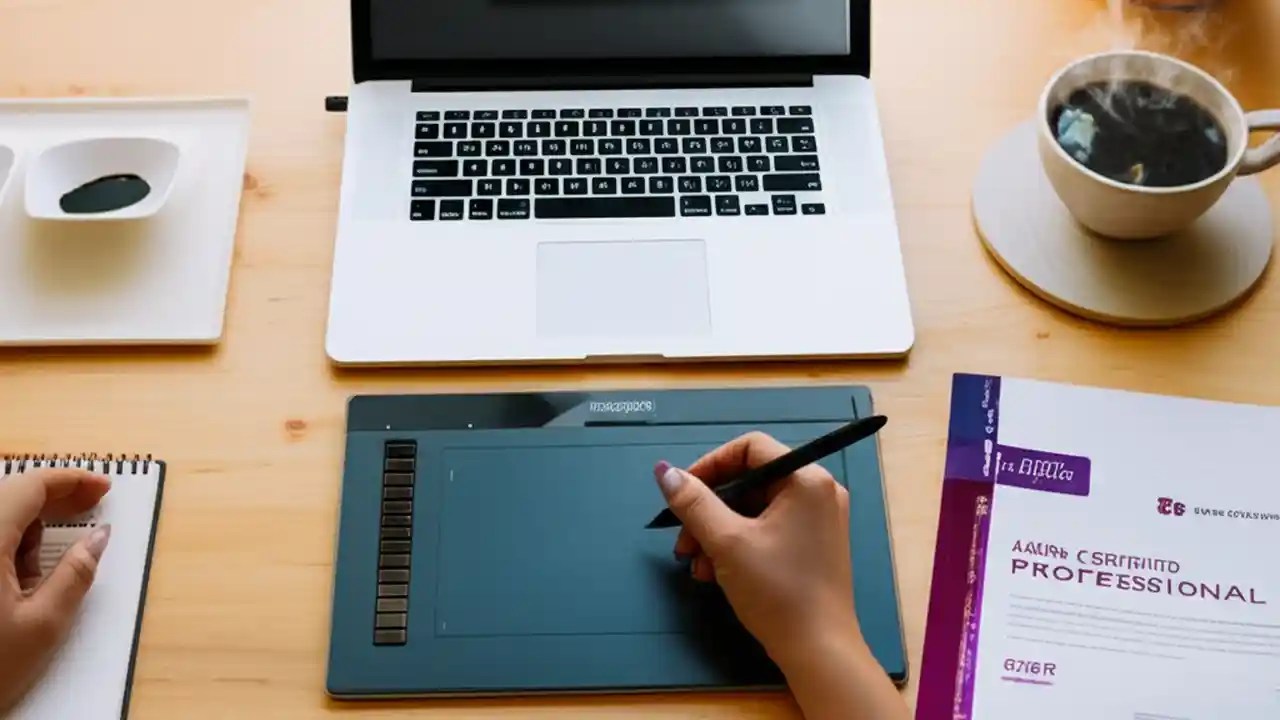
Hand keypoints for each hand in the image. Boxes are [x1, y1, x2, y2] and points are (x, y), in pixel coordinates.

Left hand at [0, 468, 111, 712]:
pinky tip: (21, 573)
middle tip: (91, 506)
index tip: (102, 487)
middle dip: (54, 497)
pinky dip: (5, 543)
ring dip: (27, 525)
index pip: (30, 486)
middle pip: (10, 495)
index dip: (71, 480)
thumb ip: (76, 573)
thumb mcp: (43, 624)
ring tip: (49, 562)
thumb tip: (97, 539)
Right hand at [653, 432, 858, 667]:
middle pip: (750, 481)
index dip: (710, 465)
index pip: (749, 448)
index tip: (682, 492)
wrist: (818, 651)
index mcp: (807, 479)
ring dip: (718, 532)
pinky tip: (714, 572)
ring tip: (697, 563)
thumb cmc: (778, 591)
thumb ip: (693, 503)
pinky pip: (767, 529)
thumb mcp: (726, 542)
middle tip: (683, 539)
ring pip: (754, 509)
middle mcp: (818, 492)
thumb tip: (665, 472)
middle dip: (709, 509)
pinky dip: (738, 544)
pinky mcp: (812, 544)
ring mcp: (818, 519)